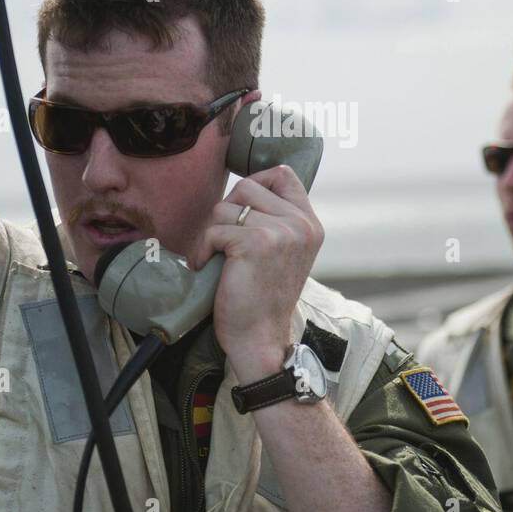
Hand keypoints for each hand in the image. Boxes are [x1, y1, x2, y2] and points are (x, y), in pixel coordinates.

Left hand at [188, 164, 323, 380]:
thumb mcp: (283, 252)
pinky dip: (202, 249)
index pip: (283, 174)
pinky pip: (214, 229)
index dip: (255, 181)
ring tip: (217, 257)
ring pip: (226, 207)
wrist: (259, 338)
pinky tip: (207, 267)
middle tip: (224, 241)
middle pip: (247, 185)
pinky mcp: (256, 243)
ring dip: (212, 232)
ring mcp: (281, 232)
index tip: (241, 209)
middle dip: (227, 211)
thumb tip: (244, 186)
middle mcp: (301, 224)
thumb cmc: (262, 297)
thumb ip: (276, 220)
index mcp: (310, 224)